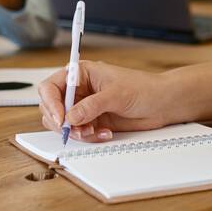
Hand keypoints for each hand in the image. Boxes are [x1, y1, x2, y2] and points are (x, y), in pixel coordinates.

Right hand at [38, 60, 174, 141]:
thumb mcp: (116, 94)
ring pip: (64, 124)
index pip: (51, 87)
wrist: (161, 104)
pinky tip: (104, 133)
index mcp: (80, 74)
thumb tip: (71, 117)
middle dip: (62, 122)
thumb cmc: (143, 88)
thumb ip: (91, 106)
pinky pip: (79, 132)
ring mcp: (84, 106)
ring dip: (76, 131)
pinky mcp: (92, 120)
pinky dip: (88, 136)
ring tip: (95, 130)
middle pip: (51, 107)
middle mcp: (79, 90)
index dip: (51, 104)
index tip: (61, 119)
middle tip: (78, 130)